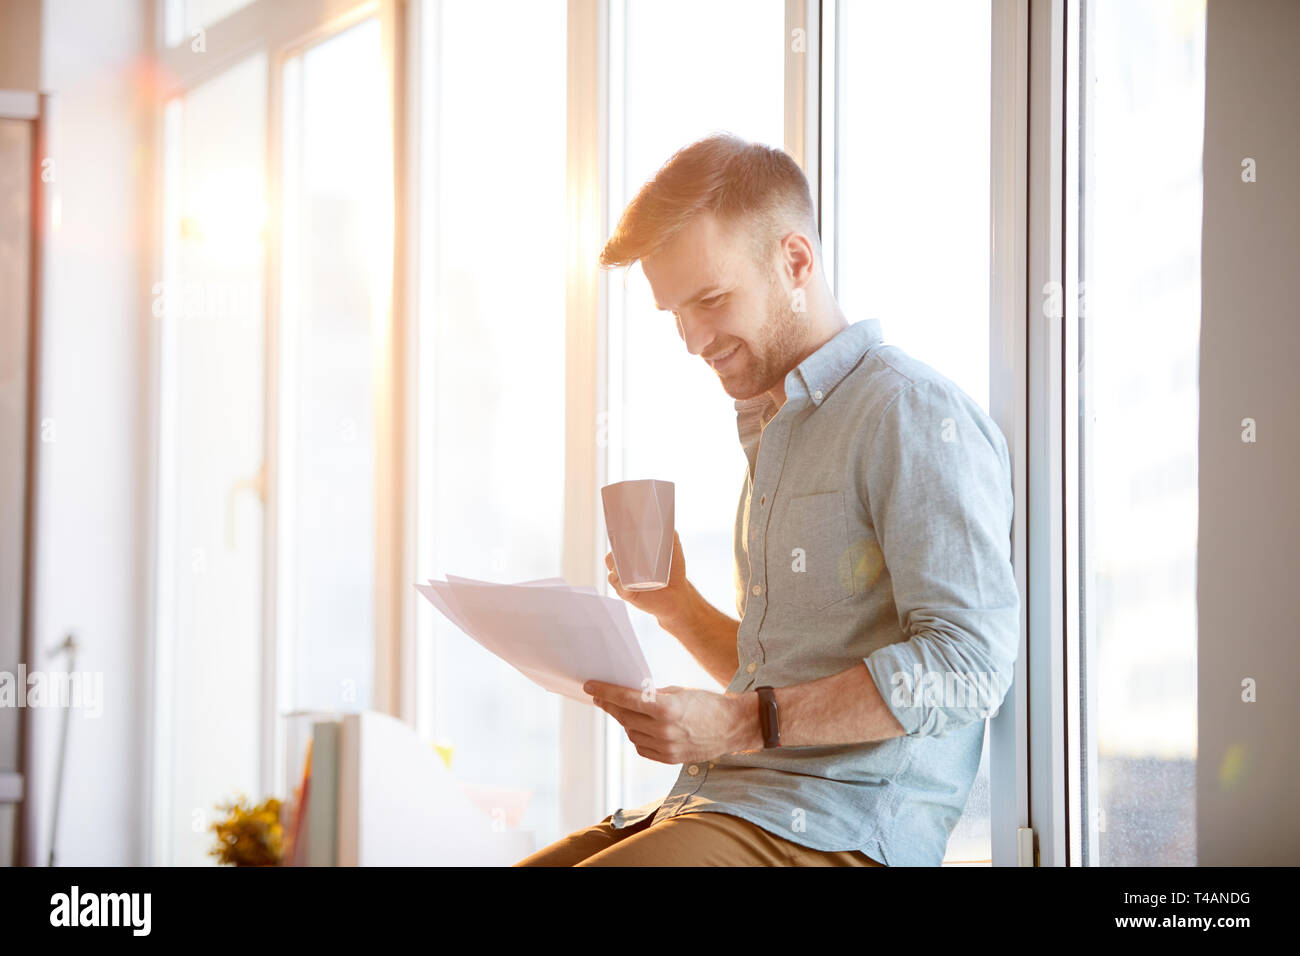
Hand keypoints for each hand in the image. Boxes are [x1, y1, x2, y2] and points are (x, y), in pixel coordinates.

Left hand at [584, 680, 762, 763]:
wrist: (732, 727)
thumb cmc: (707, 703)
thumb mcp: (679, 692)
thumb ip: (653, 695)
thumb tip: (628, 696)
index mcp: (666, 708)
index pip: (626, 699)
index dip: (605, 692)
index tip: (589, 687)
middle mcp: (664, 730)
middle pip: (625, 717)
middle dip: (610, 705)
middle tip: (600, 697)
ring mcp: (666, 747)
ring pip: (631, 733)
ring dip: (625, 721)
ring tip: (626, 710)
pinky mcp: (669, 759)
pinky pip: (642, 747)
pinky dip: (637, 736)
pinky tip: (641, 727)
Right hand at [605, 529, 695, 629]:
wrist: (678, 594)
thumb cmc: (674, 571)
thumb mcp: (673, 548)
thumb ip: (669, 534)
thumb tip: (667, 519)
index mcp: (631, 556)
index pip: (617, 545)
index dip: (616, 539)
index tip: (619, 533)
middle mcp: (624, 569)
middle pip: (611, 558)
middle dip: (614, 553)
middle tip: (624, 548)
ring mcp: (624, 581)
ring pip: (613, 572)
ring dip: (617, 568)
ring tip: (626, 565)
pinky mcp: (627, 594)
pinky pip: (619, 587)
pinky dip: (620, 583)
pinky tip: (625, 579)